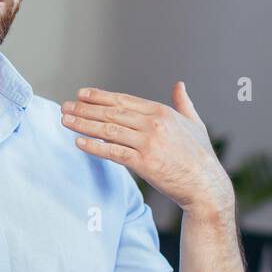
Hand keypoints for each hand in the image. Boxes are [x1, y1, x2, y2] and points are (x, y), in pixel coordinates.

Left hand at [61, 82, 233, 216]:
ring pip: (108, 130)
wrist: (206, 185)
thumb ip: (184, 103)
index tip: (81, 94)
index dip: (100, 97)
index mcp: (162, 112)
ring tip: (66, 120)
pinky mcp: (144, 163)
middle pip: (111, 113)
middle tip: (65, 106)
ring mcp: (148, 143)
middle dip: (85, 109)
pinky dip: (94, 147)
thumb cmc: (200, 155)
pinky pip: (113, 153)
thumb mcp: (194, 123)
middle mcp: (153, 124)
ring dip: (83, 124)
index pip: (123, 101)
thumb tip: (179, 85)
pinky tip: (79, 142)